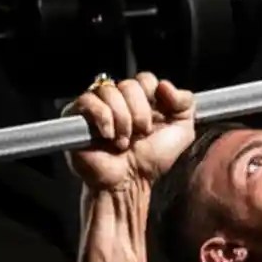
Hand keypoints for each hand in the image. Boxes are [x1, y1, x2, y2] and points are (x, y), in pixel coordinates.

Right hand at [64, 72, 195, 190]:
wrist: (129, 182)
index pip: (146, 79)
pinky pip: (89, 100)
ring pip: (110, 91)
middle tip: (140, 135)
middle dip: (139, 113)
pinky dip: (103, 119)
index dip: (153, 98)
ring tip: (123, 141)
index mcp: (142, 99)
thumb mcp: (182, 132)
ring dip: (123, 120)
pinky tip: (107, 137)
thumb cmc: (151, 160)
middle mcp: (119, 99)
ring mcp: (97, 105)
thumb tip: (165, 85)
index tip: (155, 122)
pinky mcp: (77, 114)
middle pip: (130, 84)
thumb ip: (185, 103)